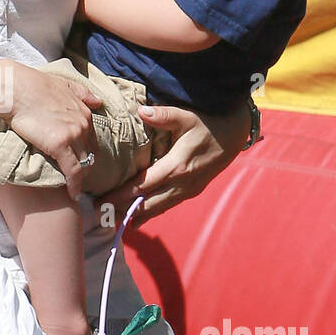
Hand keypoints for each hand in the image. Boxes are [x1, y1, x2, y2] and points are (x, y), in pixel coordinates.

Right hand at [5, 64, 103, 199]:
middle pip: (89, 154)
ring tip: (75, 188)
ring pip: (83, 164)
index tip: (80, 162)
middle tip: (78, 179)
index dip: (86, 152)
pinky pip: (72, 171)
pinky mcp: (60, 145)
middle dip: (85, 167)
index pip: (91, 140)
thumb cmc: (33, 85)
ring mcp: (74, 135)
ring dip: (81, 178)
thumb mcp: (64, 84)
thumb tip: (98, 101)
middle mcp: (84, 124)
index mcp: (85, 112)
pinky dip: (74, 184)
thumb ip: (82, 93)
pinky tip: (73, 193)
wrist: (16, 89)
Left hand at [96, 101, 248, 224]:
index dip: (121, 195)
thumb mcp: (186, 116)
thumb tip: (141, 111)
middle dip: (123, 212)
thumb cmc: (208, 122)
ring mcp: (188, 190)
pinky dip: (151, 214)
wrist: (235, 134)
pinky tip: (137, 221)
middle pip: (148, 203)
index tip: (102, 202)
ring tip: (113, 223)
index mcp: (177, 166)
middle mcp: (182, 183)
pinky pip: (168, 206)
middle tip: (100, 218)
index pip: (142, 185)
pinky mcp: (192, 191)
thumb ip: (164, 115)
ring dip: (136, 216)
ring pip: (158, 209)